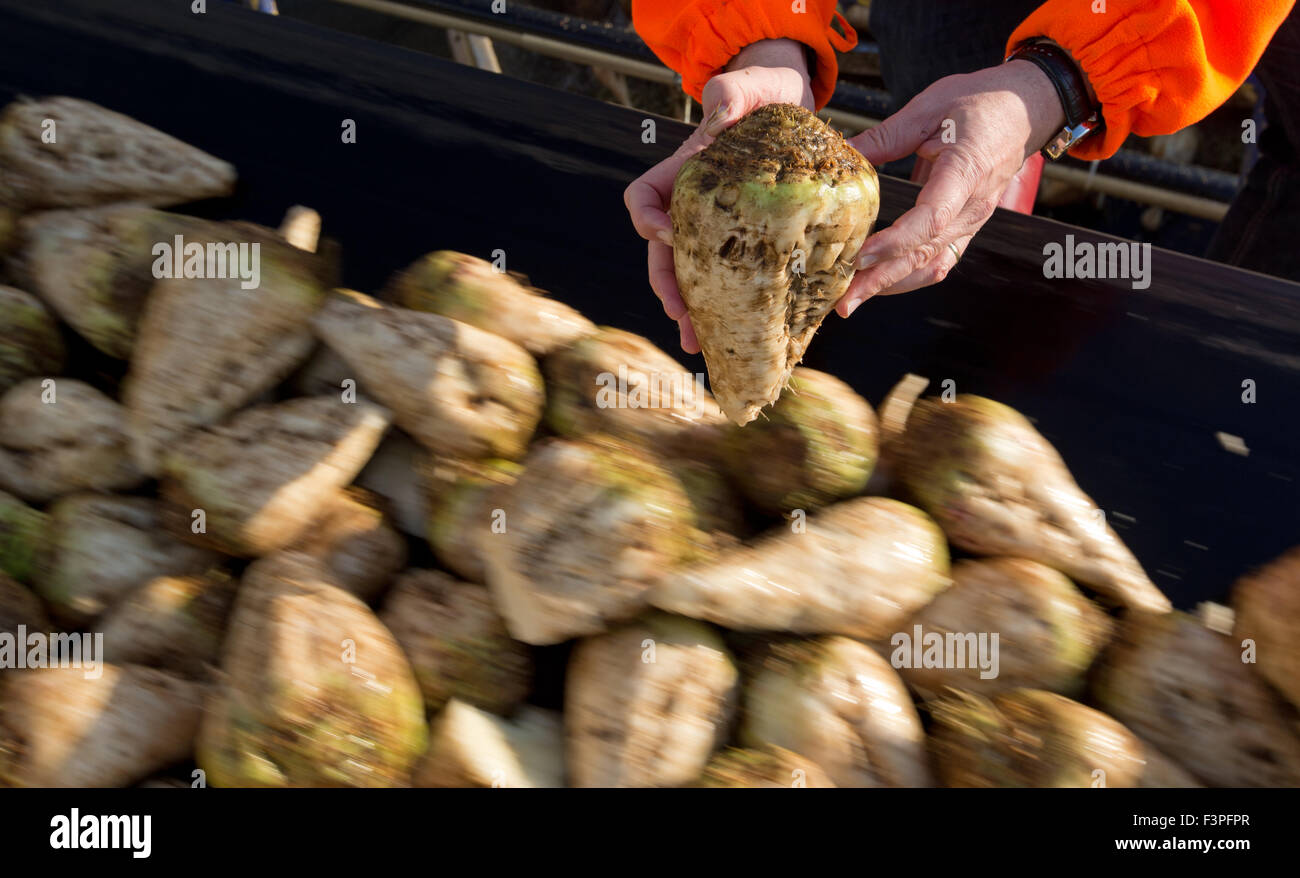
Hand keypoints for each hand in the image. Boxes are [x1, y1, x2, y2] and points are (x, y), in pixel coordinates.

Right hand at [624, 39, 813, 352]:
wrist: (792, 106)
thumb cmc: (764, 92)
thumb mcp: (748, 85)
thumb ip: (730, 92)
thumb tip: (720, 114)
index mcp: (682, 173)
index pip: (643, 199)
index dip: (646, 220)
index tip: (667, 232)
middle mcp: (693, 205)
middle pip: (663, 252)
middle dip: (668, 287)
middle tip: (681, 318)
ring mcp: (719, 226)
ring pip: (692, 274)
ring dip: (692, 310)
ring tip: (699, 342)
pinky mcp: (749, 240)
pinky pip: (731, 276)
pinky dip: (731, 304)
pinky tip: (741, 329)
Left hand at [836, 60, 1067, 314]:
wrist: (1025, 109)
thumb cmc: (980, 102)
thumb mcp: (930, 106)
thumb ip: (886, 136)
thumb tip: (841, 152)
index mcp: (965, 172)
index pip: (930, 219)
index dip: (894, 241)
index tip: (860, 255)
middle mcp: (972, 207)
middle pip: (923, 254)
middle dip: (880, 281)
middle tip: (842, 302)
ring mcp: (972, 222)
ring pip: (929, 266)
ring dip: (889, 286)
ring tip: (851, 299)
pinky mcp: (966, 229)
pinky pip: (938, 262)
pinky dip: (906, 278)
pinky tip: (877, 284)